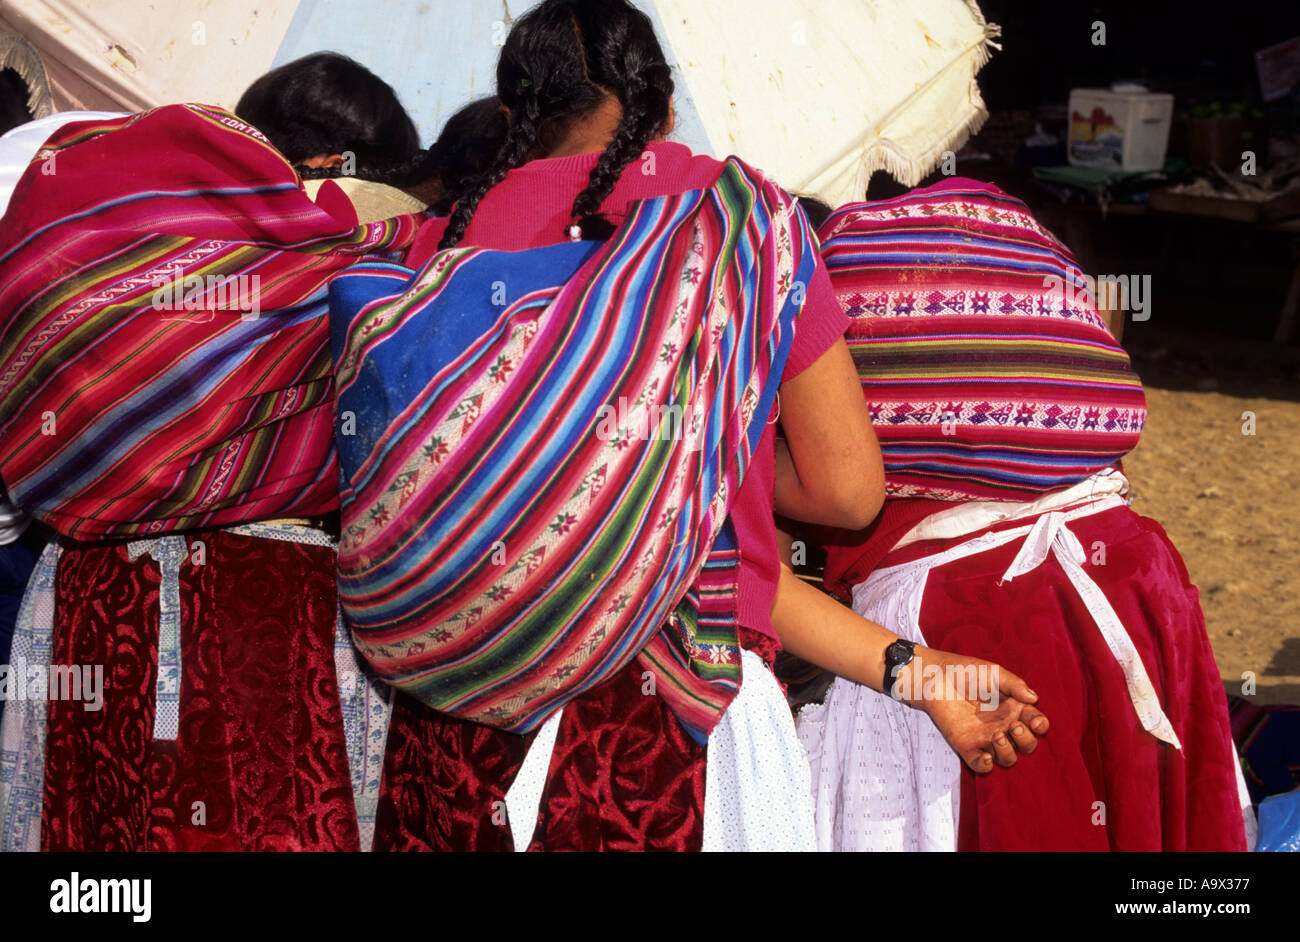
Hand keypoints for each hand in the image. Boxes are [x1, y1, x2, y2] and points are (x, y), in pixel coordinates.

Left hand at [893, 646, 1049, 773]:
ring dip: (1008, 752)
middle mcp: (1003, 725)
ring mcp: (985, 738)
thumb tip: (1034, 698)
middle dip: (1026, 740)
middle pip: (1026, 745)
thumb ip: (1014, 684)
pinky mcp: (967, 746)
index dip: (1040, 725)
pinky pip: (981, 765)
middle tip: (1014, 726)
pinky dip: (986, 766)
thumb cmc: (965, 671)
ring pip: (1008, 758)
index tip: (1033, 720)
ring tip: (997, 734)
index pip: (1036, 724)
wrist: (935, 677)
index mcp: (1013, 709)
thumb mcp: (993, 673)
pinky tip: (986, 757)